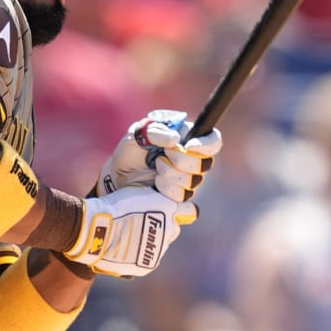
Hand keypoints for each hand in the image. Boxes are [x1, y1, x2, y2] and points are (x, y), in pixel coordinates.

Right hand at [65, 185, 195, 277]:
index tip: (168, 210)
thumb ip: (154, 196)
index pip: (189, 211)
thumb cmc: (113, 206)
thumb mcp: (138, 192)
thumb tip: (159, 197)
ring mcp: (160, 248)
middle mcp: (170, 229)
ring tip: (131, 236)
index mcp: (169, 209)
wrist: (97, 229)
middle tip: (144, 223)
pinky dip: (141, 253)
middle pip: (174, 229)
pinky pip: (150, 258)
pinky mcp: (149, 263)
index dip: (179, 210)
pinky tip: (127, 247)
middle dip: (164, 226)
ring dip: (152, 240)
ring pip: (162, 244)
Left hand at [98, 110, 222, 202]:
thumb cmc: (130, 150)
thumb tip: (176, 140)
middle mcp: (192, 160)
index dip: (207, 144)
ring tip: (155, 169)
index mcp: (188, 139)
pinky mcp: (179, 198)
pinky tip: (156, 185)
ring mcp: (187, 180)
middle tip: (162, 156)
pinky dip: (168, 191)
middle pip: (204, 164)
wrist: (118, 175)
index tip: (189, 147)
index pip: (213, 141)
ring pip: (193, 182)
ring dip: (171, 175)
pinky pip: (184, 199)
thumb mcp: (137, 133)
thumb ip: (156, 131)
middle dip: (181, 160)